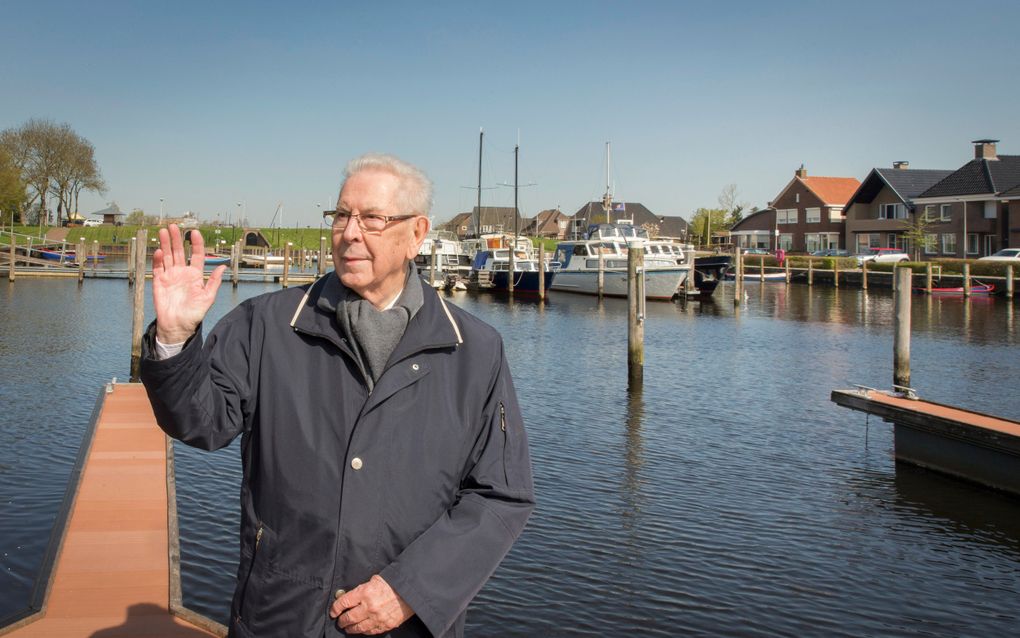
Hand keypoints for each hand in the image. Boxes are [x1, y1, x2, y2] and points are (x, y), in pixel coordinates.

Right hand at [152, 224, 225, 342]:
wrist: (178, 326)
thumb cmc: (195, 313)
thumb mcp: (207, 298)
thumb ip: (213, 282)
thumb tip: (223, 267)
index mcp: (195, 275)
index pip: (196, 255)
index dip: (196, 243)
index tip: (195, 232)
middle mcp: (182, 272)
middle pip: (179, 252)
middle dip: (176, 239)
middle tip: (173, 226)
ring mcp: (170, 276)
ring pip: (167, 256)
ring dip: (166, 244)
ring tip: (164, 231)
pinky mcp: (159, 282)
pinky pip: (157, 268)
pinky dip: (158, 260)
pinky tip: (159, 251)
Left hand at [329, 574, 413, 634]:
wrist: (411, 589)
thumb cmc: (393, 582)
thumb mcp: (374, 580)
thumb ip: (361, 589)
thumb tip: (348, 597)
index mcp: (365, 592)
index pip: (344, 603)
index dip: (335, 608)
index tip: (333, 611)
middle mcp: (369, 606)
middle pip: (349, 618)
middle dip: (342, 621)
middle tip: (340, 621)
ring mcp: (377, 617)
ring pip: (358, 628)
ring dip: (350, 628)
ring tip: (348, 627)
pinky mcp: (385, 625)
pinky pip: (370, 631)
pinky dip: (363, 631)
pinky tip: (361, 629)